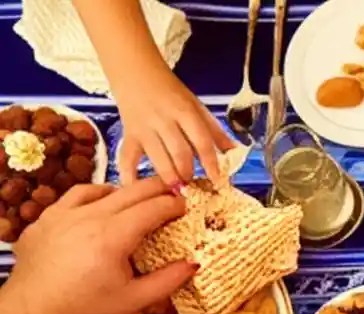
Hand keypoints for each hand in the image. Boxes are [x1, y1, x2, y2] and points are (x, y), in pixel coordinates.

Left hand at [7, 178, 194, 313]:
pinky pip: (76, 195)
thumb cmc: (86, 308)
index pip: (152, 208)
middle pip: (132, 191)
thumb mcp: (133, 300)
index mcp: (113, 237)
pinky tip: (102, 203)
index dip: (174, 204)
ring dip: (128, 191)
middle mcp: (89, 217)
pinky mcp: (47, 217)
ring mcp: (64, 213)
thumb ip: (167, 281)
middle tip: (173, 195)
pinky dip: (96, 194)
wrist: (33, 311)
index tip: (186, 207)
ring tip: (140, 200)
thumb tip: (194, 263)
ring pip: (104, 188)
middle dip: (158, 190)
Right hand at [114, 64, 236, 186]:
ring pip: (158, 158)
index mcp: (185, 111)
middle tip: (196, 189)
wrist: (134, 71)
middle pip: (179, 152)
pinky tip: (135, 189)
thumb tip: (235, 152)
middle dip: (189, 173)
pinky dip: (129, 175)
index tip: (218, 180)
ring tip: (177, 190)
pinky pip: (126, 158)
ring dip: (169, 177)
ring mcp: (144, 128)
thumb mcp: (196, 105)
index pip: (201, 140)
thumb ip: (214, 130)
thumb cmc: (169, 91)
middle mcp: (164, 120)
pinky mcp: (127, 135)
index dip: (211, 162)